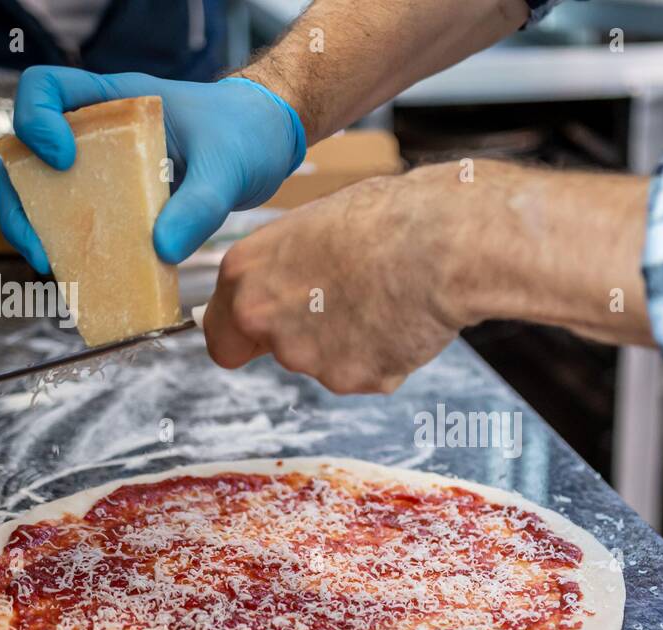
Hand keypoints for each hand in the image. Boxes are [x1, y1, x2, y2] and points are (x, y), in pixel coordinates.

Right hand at [0, 66, 305, 271]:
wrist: (266, 145)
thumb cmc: (245, 134)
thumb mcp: (227, 167)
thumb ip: (199, 205)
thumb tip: (162, 250)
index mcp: (114, 99)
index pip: (44, 90)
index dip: (35, 119)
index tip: (63, 157)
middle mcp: (97, 131)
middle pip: (25, 155)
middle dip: (20, 203)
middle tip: (40, 248)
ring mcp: (105, 167)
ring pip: (47, 195)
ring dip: (40, 232)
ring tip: (56, 270)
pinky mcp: (121, 202)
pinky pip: (85, 224)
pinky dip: (79, 250)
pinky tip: (90, 280)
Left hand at [201, 160, 650, 393]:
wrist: (443, 243)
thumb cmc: (389, 217)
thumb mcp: (317, 224)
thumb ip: (287, 264)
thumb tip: (291, 280)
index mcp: (246, 271)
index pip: (219, 331)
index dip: (247, 331)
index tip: (265, 329)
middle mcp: (264, 318)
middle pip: (274, 349)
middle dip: (305, 335)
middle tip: (347, 303)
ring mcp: (307, 356)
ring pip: (324, 363)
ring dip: (349, 343)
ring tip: (386, 299)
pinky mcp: (353, 380)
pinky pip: (366, 374)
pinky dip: (384, 357)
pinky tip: (403, 320)